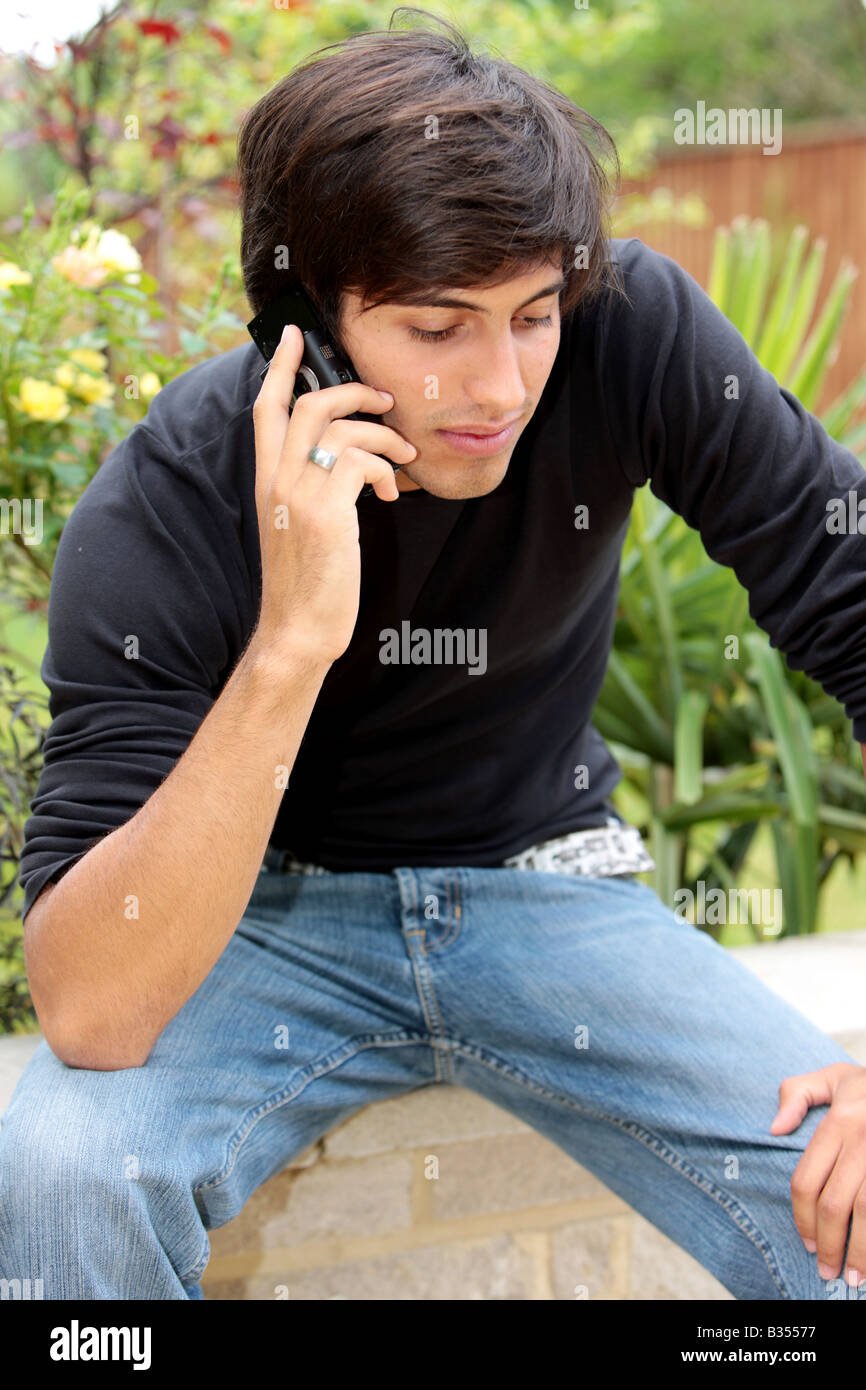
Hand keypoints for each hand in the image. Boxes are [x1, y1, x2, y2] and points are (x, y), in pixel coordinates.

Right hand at [250, 322, 415, 668]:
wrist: (297, 631)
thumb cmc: (306, 584)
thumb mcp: (302, 527)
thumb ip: (313, 489)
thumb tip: (350, 463)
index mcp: (266, 479)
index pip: (266, 408)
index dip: (281, 367)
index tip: (296, 335)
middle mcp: (276, 480)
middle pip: (310, 403)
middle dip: (354, 390)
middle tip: (387, 400)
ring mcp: (298, 494)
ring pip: (343, 429)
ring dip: (384, 436)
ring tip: (405, 459)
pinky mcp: (325, 512)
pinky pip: (360, 462)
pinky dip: (385, 471)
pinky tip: (391, 497)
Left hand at [771, 1061, 865, 1286]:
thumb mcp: (834, 1077)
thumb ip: (798, 1094)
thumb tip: (774, 1129)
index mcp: (838, 1121)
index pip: (806, 1180)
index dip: (801, 1217)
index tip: (805, 1242)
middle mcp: (860, 1140)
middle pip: (834, 1204)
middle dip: (828, 1244)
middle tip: (826, 1270)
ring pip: (865, 1212)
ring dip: (859, 1250)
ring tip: (854, 1276)